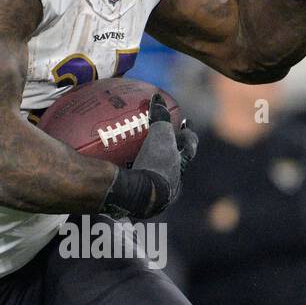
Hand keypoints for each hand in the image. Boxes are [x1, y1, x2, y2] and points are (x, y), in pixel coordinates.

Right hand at [102, 95, 197, 219]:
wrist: (139, 197)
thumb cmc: (153, 164)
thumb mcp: (159, 136)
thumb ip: (160, 116)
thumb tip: (157, 98)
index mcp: (179, 168)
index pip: (189, 148)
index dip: (188, 135)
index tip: (186, 124)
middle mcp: (171, 185)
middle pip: (174, 166)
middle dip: (170, 155)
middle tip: (163, 143)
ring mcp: (156, 198)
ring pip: (155, 181)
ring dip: (149, 170)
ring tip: (137, 159)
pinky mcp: (139, 206)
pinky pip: (135, 189)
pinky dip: (130, 181)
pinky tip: (117, 175)